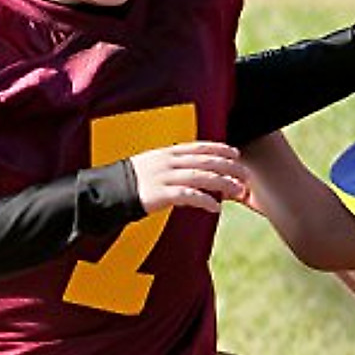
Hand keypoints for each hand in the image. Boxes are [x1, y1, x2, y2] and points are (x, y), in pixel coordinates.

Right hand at [129, 142, 246, 214]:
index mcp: (167, 153)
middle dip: (229, 167)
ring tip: (238, 192)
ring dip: (223, 184)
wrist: (108, 191)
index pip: (199, 147)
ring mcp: (164, 177)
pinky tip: (216, 207)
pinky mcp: (160, 194)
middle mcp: (168, 162)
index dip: (220, 148)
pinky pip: (188, 196)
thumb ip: (172, 166)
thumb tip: (192, 174)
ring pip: (201, 177)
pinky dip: (205, 201)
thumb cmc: (131, 181)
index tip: (236, 153)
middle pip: (206, 161)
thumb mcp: (152, 166)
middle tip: (245, 176)